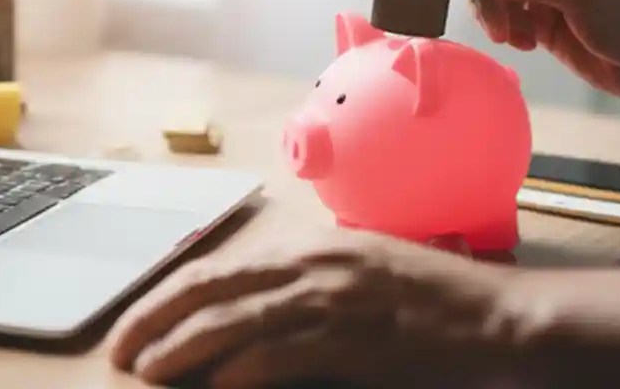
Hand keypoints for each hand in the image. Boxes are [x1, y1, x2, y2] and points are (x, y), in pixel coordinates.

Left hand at [108, 226, 517, 387]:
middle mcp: (309, 265)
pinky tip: (214, 386)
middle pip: (209, 288)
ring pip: (231, 322)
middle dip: (155, 319)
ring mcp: (327, 300)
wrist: (498, 319)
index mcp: (308, 245)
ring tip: (148, 371)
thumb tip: (247, 304)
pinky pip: (276, 356)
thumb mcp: (359, 269)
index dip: (168, 294)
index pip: (218, 266)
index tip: (136, 319)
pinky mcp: (348, 340)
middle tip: (121, 350)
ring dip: (182, 349)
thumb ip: (304, 280)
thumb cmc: (432, 298)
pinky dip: (239, 372)